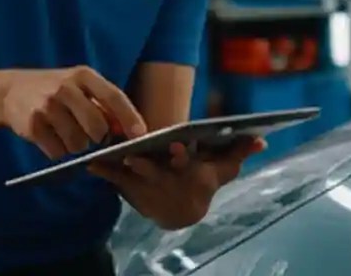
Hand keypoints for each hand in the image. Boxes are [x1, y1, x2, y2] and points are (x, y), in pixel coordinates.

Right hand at [0, 66, 146, 158]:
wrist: (9, 90)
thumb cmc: (53, 89)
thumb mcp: (78, 86)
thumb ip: (102, 104)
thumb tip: (128, 129)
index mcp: (83, 75)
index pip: (113, 96)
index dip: (129, 117)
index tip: (140, 135)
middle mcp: (66, 88)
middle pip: (97, 127)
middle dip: (98, 138)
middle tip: (91, 136)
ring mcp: (48, 106)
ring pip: (78, 144)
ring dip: (76, 146)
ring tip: (65, 133)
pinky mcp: (33, 125)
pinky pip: (58, 152)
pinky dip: (58, 151)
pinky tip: (50, 138)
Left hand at [87, 136, 266, 229]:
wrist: (181, 211)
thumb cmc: (203, 180)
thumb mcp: (223, 168)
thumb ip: (240, 151)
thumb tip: (261, 138)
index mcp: (188, 171)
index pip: (186, 162)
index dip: (182, 155)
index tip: (177, 146)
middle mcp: (166, 180)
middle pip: (155, 172)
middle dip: (146, 165)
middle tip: (133, 156)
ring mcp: (146, 186)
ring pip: (130, 177)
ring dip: (118, 169)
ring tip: (103, 157)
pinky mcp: (128, 189)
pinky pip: (113, 180)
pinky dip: (102, 172)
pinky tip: (89, 162)